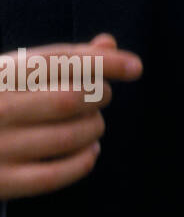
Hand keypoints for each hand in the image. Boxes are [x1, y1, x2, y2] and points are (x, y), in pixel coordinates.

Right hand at [0, 33, 142, 198]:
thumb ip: (60, 60)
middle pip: (72, 98)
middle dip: (100, 95)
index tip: (136, 67)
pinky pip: (56, 174)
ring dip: (95, 128)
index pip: (60, 61)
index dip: (105, 62)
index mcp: (0, 74)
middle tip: (100, 97)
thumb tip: (108, 42)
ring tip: (94, 124)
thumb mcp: (13, 73)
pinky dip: (83, 161)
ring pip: (71, 135)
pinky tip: (90, 152)